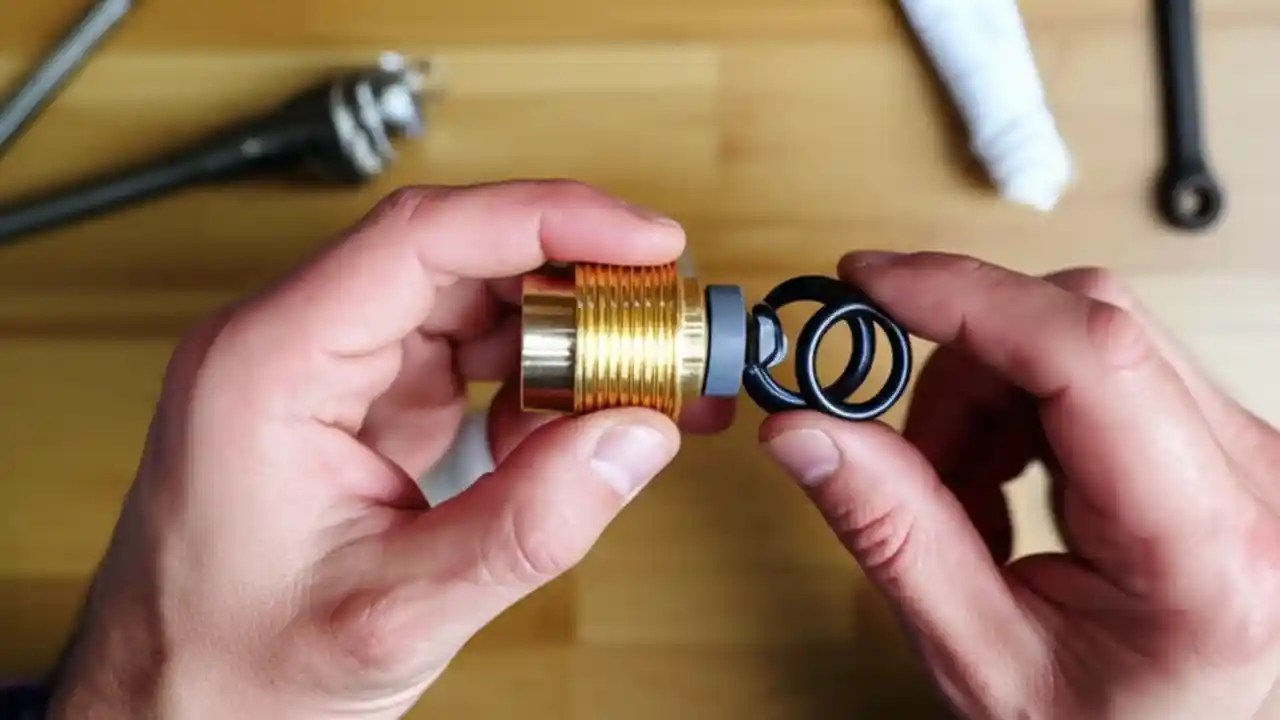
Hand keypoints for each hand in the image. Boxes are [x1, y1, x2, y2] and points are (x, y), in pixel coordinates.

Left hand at [47, 181, 730, 719]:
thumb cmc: (230, 669)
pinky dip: (533, 386)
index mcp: (269, 365)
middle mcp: (295, 348)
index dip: (546, 220)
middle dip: (576, 285)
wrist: (172, 716)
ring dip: (563, 337)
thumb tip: (634, 438)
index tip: (643, 240)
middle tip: (663, 324)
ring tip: (640, 379)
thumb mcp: (393, 612)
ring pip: (471, 308)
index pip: (421, 237)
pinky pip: (467, 363)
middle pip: (458, 261)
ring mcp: (330, 377)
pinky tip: (572, 430)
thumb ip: (527, 526)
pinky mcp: (361, 410)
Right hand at [763, 252, 1279, 718]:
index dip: (967, 295)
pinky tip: (1005, 484)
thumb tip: (806, 428)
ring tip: (963, 498)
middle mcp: (1252, 477)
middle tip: (909, 461)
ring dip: (985, 398)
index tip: (871, 282)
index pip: (1089, 354)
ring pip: (1081, 333)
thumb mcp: (981, 660)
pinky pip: (1097, 364)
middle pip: (1080, 325)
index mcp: (1205, 545)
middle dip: (960, 372)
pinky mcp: (1217, 435)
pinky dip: (1018, 409)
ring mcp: (1243, 448)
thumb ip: (892, 535)